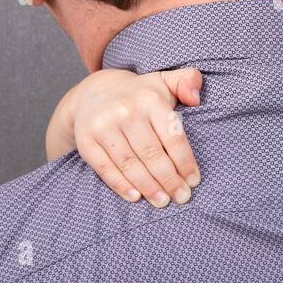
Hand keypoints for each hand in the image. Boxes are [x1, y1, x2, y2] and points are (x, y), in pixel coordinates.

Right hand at [72, 67, 203, 207]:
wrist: (94, 91)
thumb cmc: (139, 94)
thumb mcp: (164, 80)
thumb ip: (187, 81)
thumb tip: (196, 98)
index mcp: (149, 98)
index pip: (172, 136)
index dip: (185, 162)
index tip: (194, 181)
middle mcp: (125, 111)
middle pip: (152, 154)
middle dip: (169, 180)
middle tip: (182, 198)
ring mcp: (103, 126)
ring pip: (130, 164)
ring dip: (148, 188)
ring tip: (162, 202)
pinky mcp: (86, 140)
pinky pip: (105, 168)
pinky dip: (120, 185)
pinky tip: (135, 197)